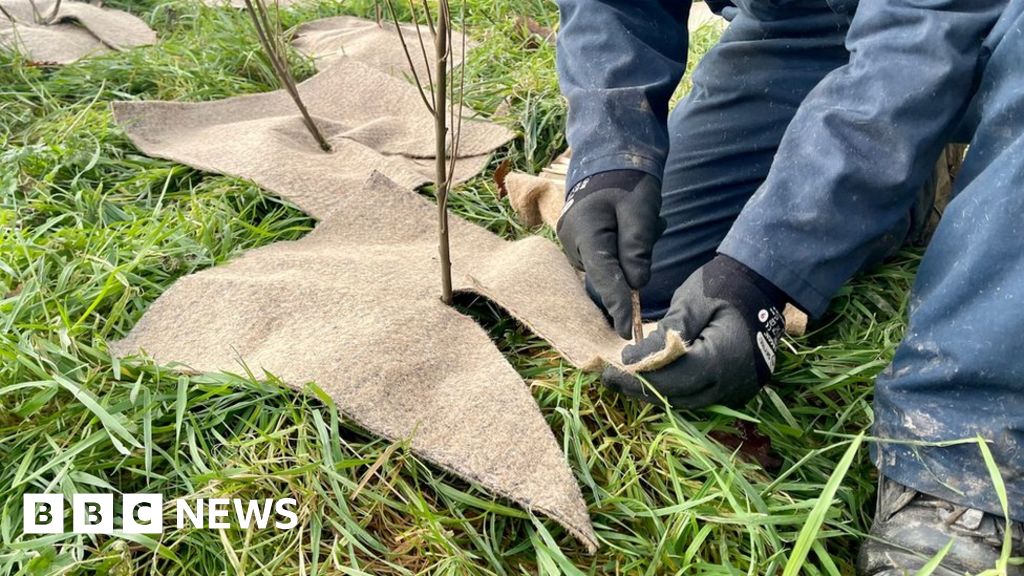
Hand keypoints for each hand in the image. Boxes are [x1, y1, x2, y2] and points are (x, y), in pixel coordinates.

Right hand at [556, 170, 664, 338]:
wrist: (610, 160)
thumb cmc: (628, 181)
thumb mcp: (641, 209)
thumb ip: (638, 247)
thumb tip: (637, 283)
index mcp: (585, 231)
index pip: (605, 277)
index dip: (618, 305)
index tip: (628, 330)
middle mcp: (573, 243)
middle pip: (606, 276)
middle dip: (633, 268)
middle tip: (652, 229)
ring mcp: (575, 246)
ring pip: (609, 268)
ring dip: (632, 254)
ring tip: (646, 221)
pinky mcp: (582, 246)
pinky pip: (608, 259)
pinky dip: (626, 250)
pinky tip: (638, 225)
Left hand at [602, 255, 787, 408]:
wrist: (765, 284)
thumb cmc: (726, 286)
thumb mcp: (693, 302)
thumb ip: (665, 333)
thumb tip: (632, 359)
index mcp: (722, 360)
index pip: (672, 380)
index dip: (638, 379)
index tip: (610, 373)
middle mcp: (732, 384)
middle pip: (677, 397)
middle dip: (642, 389)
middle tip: (612, 378)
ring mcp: (738, 390)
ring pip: (687, 401)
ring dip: (657, 391)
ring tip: (627, 379)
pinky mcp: (737, 388)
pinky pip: (700, 395)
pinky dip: (676, 389)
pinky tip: (654, 377)